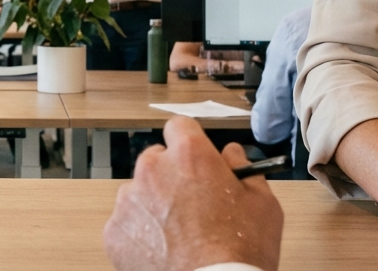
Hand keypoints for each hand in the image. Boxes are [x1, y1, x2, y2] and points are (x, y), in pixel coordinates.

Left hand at [104, 116, 282, 270]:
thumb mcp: (262, 203)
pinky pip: (127, 222)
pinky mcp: (114, 231)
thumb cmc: (240, 251)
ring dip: (155, 205)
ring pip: (140, 192)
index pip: (180, 126)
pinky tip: (164, 249)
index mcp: (188, 155)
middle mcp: (153, 170)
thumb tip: (232, 154)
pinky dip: (141, 232)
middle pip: (157, 159)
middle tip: (193, 204)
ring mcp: (129, 200)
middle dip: (172, 175)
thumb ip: (244, 168)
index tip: (195, 158)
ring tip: (180, 233)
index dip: (190, 142)